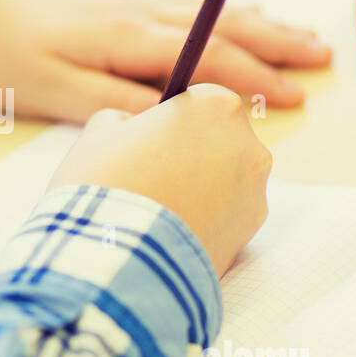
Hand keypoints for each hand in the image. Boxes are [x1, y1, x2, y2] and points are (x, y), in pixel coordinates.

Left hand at [0, 0, 330, 122]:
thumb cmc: (6, 58)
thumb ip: (118, 104)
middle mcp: (137, 15)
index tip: (296, 97)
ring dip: (259, 23)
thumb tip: (176, 117)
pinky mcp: (116, 7)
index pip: (209, 56)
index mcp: (128, 37)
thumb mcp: (57, 92)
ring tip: (300, 34)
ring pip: (209, 13)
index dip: (256, 78)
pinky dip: (224, 14)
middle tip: (324, 56)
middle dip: (276, 43)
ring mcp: (129, 6)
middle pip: (222, 26)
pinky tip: (239, 16)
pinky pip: (185, 8)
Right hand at [47, 85, 271, 275]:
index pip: (202, 101)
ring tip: (157, 209)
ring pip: (227, 181)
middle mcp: (249, 145)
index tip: (151, 139)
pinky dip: (206, 222)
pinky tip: (170, 231)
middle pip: (220, 140)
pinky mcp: (250, 235)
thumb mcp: (100, 131)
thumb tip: (137, 129)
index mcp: (215, 107)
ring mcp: (255, 193)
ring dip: (201, 189)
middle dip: (193, 154)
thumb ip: (126, 119)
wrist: (113, 256)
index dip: (174, 120)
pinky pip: (227, 218)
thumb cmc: (104, 182)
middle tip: (150, 177)